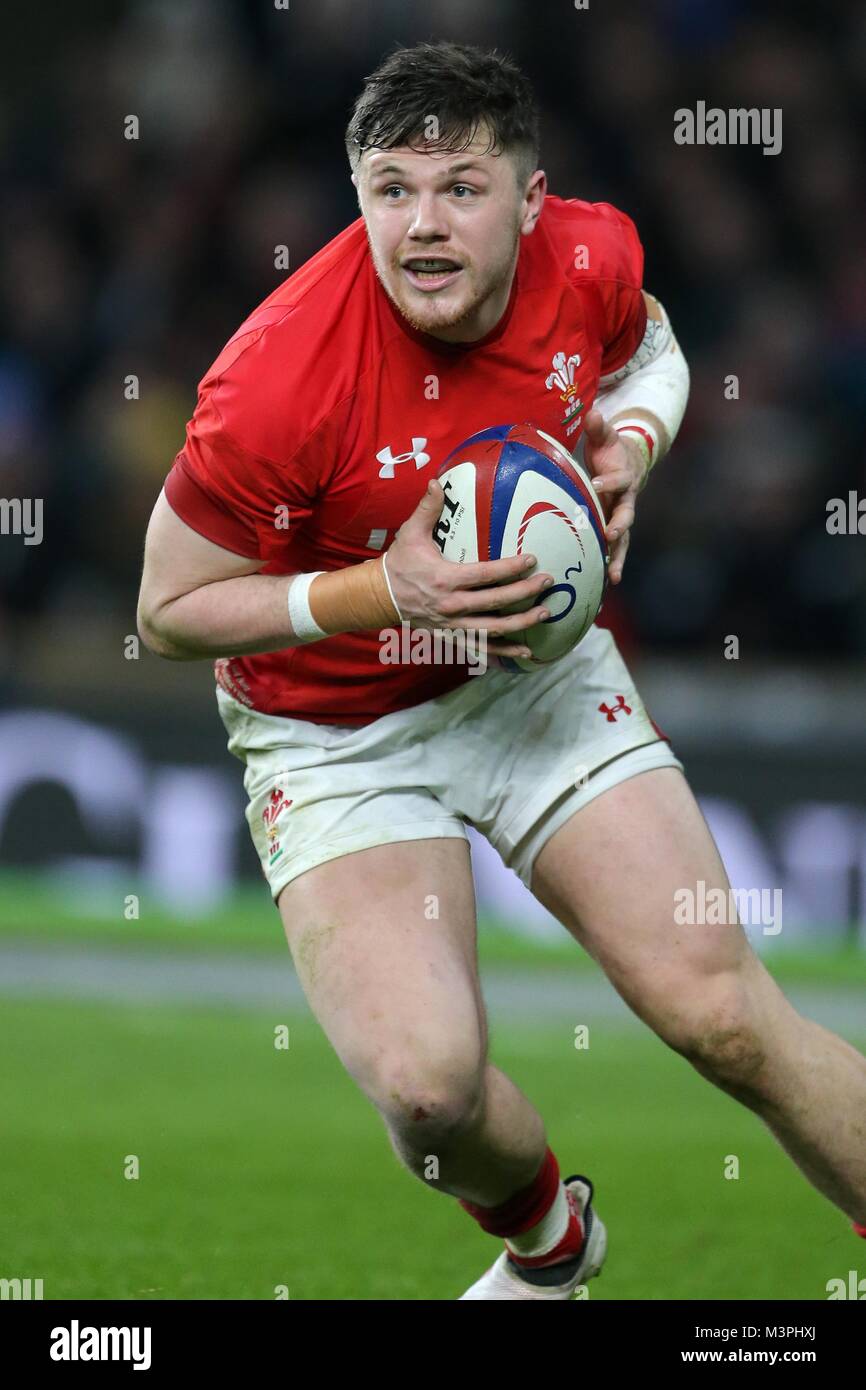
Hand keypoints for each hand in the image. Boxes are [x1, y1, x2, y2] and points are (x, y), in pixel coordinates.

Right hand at [384, 479, 554, 658]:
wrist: (380, 597)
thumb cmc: (399, 563)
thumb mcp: (410, 533)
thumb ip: (427, 509)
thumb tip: (436, 482)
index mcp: (445, 579)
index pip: (485, 574)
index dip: (510, 568)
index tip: (532, 559)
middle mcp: (451, 606)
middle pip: (496, 602)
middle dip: (525, 592)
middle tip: (547, 582)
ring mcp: (452, 625)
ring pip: (493, 629)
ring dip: (521, 623)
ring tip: (545, 614)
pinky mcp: (451, 637)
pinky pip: (481, 647)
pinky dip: (503, 652)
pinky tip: (524, 653)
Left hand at [582, 408, 647, 583]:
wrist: (630, 465)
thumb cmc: (612, 451)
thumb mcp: (606, 437)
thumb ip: (599, 427)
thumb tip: (593, 412)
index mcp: (623, 478)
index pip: (617, 481)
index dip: (609, 482)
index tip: (597, 483)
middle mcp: (626, 501)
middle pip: (625, 516)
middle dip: (619, 526)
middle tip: (610, 534)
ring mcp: (622, 518)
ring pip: (623, 541)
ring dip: (618, 558)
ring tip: (612, 577)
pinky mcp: (615, 530)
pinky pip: (614, 551)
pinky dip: (610, 567)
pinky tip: (604, 588)